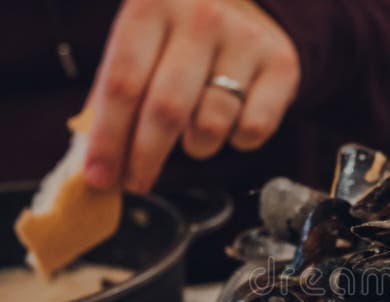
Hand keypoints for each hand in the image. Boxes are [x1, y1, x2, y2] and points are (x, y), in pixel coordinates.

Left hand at [84, 0, 299, 192]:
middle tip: (137, 183)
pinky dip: (237, 140)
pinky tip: (231, 123)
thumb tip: (95, 162)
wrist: (246, 6)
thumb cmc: (181, 35)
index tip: (99, 177)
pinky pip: (253, 129)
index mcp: (152, 4)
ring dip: (197, 146)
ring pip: (212, 124)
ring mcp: (245, 39)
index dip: (108, 138)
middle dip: (146, 157)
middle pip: (166, 109)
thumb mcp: (141, 44)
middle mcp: (201, 17)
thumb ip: (115, 94)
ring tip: (193, 135)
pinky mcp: (281, 64)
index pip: (123, 83)